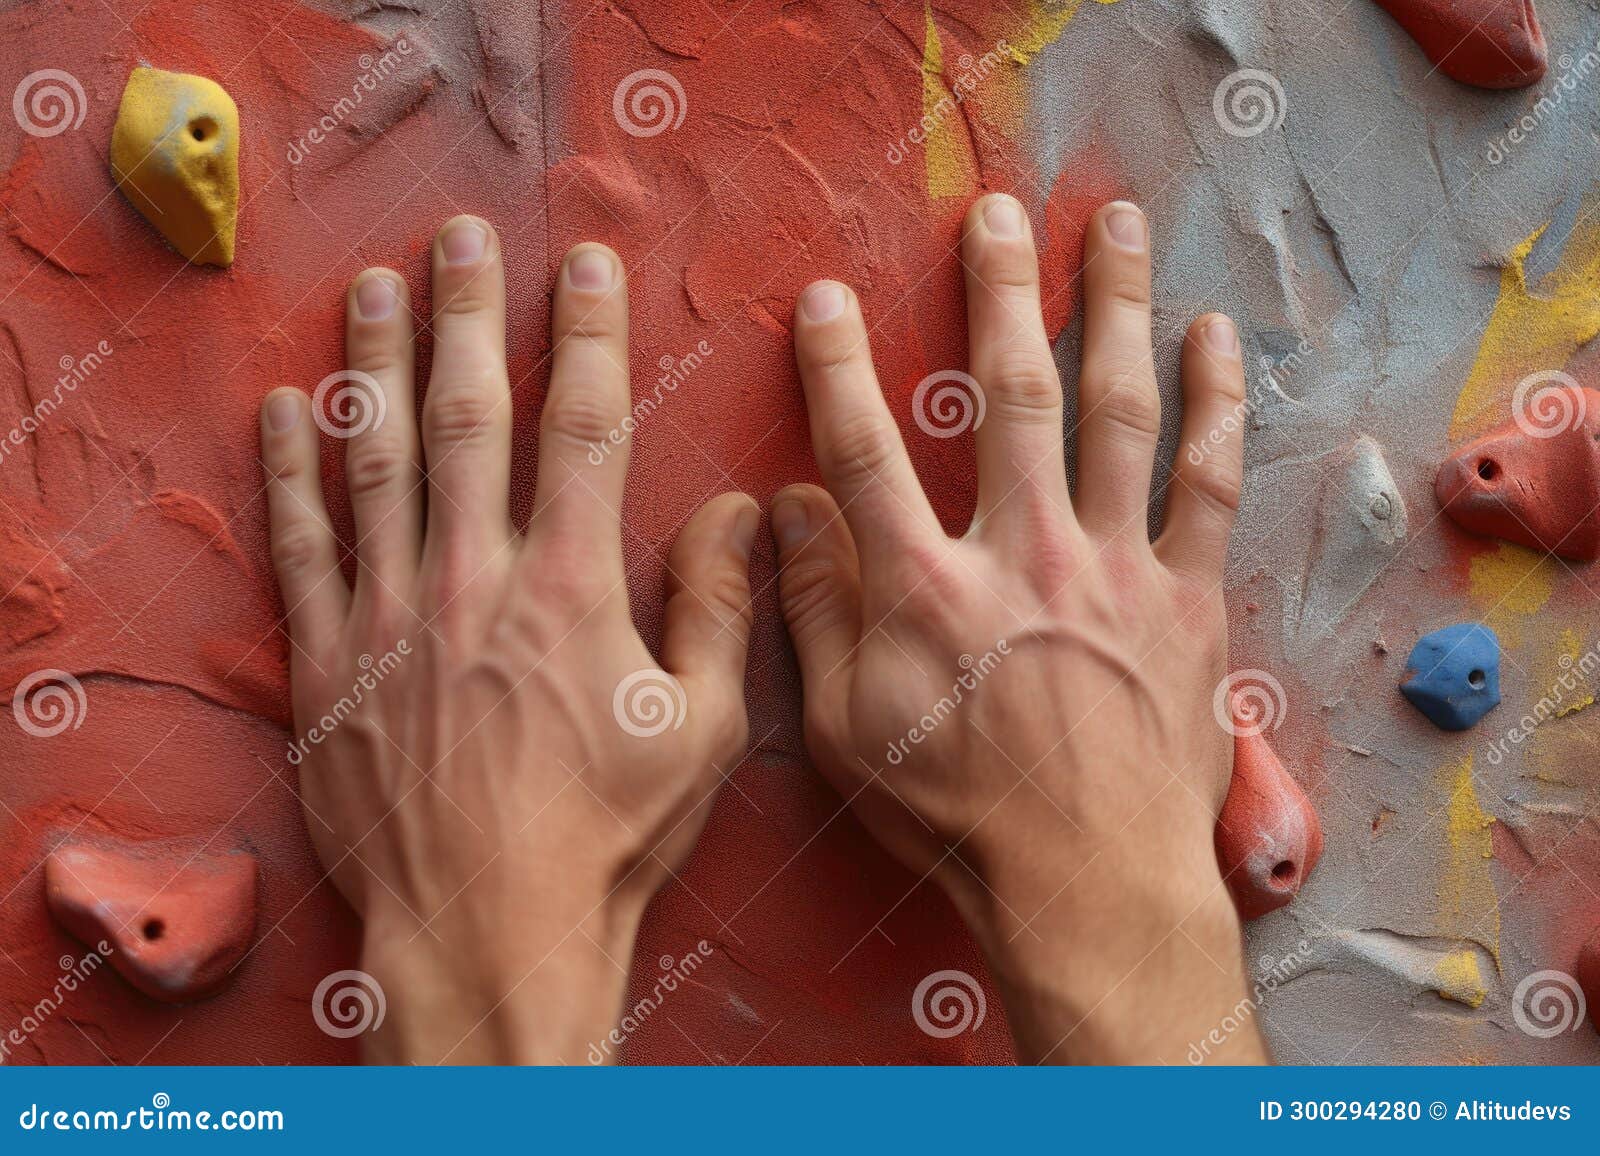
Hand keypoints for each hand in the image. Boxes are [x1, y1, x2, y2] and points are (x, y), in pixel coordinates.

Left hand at [260, 218, 756, 1062]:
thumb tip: (744, 513)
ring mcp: (392, 616)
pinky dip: (292, 472)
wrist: (489, 931)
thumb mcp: (703, 730)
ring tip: (370, 287)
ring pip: (380, 461)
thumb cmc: (608, 837)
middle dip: (468, 312)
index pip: (585, 426)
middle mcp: (476, 579)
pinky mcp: (332, 663)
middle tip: (459, 235)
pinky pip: (303, 546)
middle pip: (471, 415)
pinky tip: (288, 408)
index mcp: (573, 587)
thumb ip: (721, 611)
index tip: (587, 262)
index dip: (589, 333)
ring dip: (375, 364)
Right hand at [772, 196, 1265, 1063]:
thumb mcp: (845, 729)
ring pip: (1117, 410)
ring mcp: (1116, 568)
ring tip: (1116, 228)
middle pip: (1010, 394)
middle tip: (995, 215)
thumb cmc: (960, 816)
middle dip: (998, 292)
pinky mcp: (1187, 596)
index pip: (865, 451)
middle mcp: (1024, 554)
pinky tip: (1216, 337)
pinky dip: (1217, 404)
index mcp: (926, 589)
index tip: (826, 300)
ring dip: (1113, 308)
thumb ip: (814, 612)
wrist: (1090, 884)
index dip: (838, 368)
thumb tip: (787, 512)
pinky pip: (1209, 481)